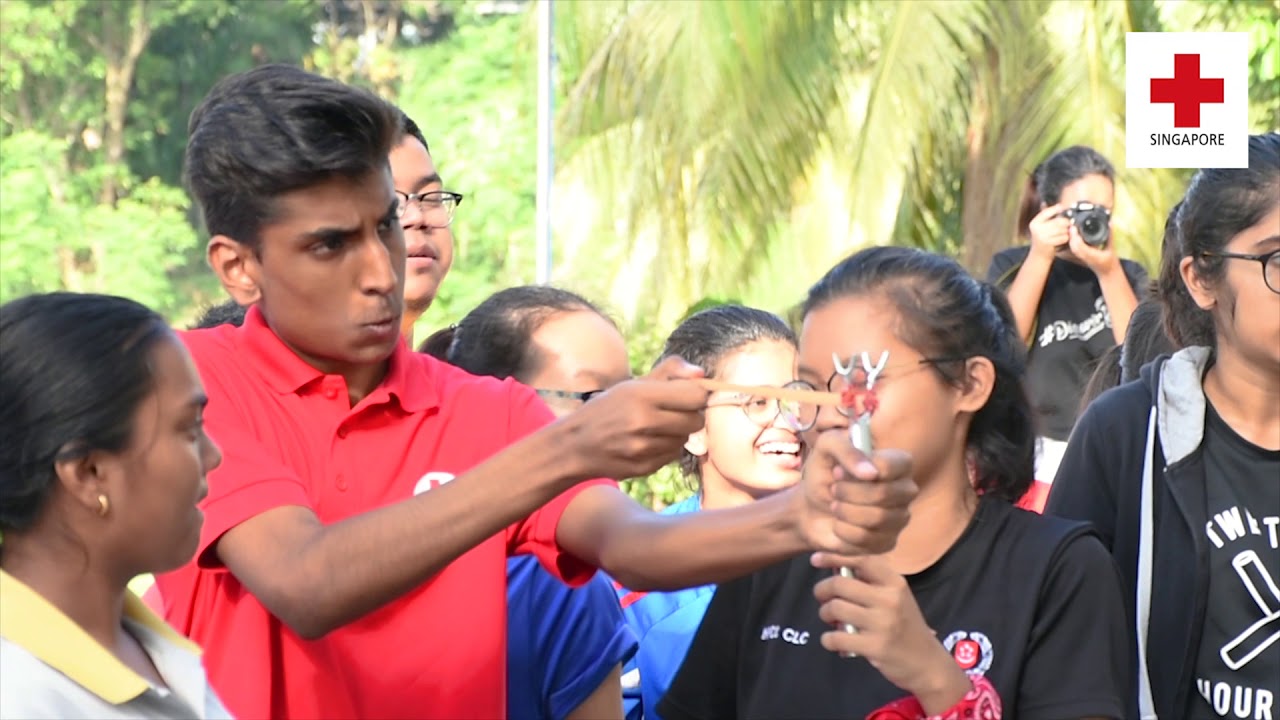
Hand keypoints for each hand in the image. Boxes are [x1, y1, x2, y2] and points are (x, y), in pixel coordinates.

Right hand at [560, 356, 707, 480]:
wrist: (574, 445)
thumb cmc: (606, 409)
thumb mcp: (632, 384)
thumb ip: (670, 372)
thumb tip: (701, 374)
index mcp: (641, 395)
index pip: (695, 395)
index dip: (697, 394)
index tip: (688, 394)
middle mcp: (643, 422)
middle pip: (696, 420)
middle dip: (690, 414)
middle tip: (672, 411)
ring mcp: (643, 448)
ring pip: (686, 439)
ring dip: (677, 432)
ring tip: (655, 427)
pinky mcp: (644, 467)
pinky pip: (672, 455)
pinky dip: (666, 448)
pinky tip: (647, 442)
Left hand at [794, 430, 914, 555]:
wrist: (812, 508)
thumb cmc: (824, 473)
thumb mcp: (827, 448)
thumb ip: (847, 450)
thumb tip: (871, 473)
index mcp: (898, 463)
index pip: (891, 467)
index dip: (859, 470)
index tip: (837, 472)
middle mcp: (905, 490)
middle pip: (884, 494)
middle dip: (848, 493)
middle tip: (834, 489)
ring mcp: (899, 518)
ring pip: (877, 518)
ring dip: (844, 512)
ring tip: (834, 506)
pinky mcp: (887, 542)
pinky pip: (867, 540)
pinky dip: (843, 532)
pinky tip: (837, 525)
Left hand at [812, 554, 971, 712]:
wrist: (927, 662)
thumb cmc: (905, 625)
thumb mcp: (896, 597)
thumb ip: (872, 583)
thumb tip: (836, 569)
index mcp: (895, 583)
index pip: (861, 560)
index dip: (835, 557)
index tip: (815, 559)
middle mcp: (889, 599)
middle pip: (839, 584)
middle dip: (822, 590)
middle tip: (822, 598)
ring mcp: (882, 623)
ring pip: (834, 608)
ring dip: (824, 614)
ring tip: (829, 619)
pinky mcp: (874, 647)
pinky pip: (836, 637)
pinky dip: (828, 639)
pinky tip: (832, 640)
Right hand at [1027, 203, 1069, 261]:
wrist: (1039, 255)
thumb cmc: (1042, 238)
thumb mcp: (1040, 226)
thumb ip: (1044, 215)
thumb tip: (1044, 202)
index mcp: (1034, 223)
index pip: (1046, 212)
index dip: (1056, 208)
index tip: (1062, 207)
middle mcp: (1037, 229)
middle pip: (1058, 221)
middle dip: (1066, 222)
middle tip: (1069, 224)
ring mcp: (1042, 237)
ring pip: (1062, 229)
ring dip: (1067, 231)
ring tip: (1066, 232)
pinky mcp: (1049, 244)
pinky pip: (1063, 237)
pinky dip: (1066, 238)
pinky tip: (1064, 239)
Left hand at [1066, 224, 1121, 276]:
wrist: (1108, 273)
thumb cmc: (1111, 262)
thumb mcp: (1112, 247)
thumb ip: (1110, 235)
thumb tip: (1110, 223)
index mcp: (1092, 255)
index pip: (1079, 245)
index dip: (1075, 236)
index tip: (1074, 227)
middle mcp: (1085, 256)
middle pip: (1073, 246)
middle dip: (1071, 236)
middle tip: (1072, 226)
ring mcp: (1082, 257)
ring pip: (1072, 248)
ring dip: (1071, 238)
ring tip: (1072, 229)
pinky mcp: (1081, 257)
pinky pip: (1074, 249)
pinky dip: (1073, 242)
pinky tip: (1074, 236)